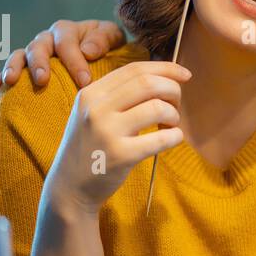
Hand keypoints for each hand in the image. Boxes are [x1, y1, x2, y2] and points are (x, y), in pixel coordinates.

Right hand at [0, 19, 126, 90]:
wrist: (101, 53)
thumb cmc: (107, 46)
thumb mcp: (112, 37)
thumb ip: (104, 39)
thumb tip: (88, 51)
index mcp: (67, 31)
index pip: (67, 43)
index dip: (74, 61)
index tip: (84, 81)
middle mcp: (47, 39)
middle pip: (38, 46)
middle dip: (39, 63)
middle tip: (43, 80)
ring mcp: (34, 53)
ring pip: (20, 55)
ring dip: (14, 67)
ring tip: (11, 81)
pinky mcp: (26, 67)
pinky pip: (10, 70)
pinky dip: (0, 76)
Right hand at [43, 59, 190, 215]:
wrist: (70, 186)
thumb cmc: (90, 147)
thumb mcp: (92, 113)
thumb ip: (119, 95)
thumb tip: (164, 77)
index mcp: (91, 93)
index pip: (134, 69)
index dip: (165, 68)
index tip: (185, 75)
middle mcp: (97, 108)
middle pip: (148, 83)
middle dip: (173, 91)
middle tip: (175, 106)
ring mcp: (107, 132)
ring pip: (158, 107)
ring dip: (174, 115)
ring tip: (170, 126)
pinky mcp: (121, 156)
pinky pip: (161, 138)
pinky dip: (175, 136)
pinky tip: (172, 139)